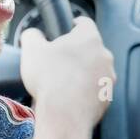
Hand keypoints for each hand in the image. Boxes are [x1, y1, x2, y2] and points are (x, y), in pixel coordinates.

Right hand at [20, 17, 115, 134]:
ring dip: (83, 72)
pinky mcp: (107, 96)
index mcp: (89, 38)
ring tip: (64, 81)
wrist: (64, 115)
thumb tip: (32, 34)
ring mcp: (108, 77)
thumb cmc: (50, 79)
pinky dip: (86, 90)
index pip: (84, 23)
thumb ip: (32, 35)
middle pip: (90, 47)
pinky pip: (96, 88)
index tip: (67, 29)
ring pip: (95, 69)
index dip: (73, 25)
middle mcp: (104, 55)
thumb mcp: (32, 50)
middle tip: (59, 61)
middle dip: (76, 52)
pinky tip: (71, 96)